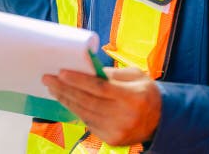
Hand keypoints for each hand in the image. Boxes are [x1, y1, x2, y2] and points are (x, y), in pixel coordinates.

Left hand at [42, 67, 161, 145]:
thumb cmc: (144, 92)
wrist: (160, 119)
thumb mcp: (135, 76)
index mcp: (133, 97)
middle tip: (48, 78)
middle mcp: (125, 116)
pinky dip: (75, 110)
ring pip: (84, 113)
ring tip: (53, 88)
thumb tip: (85, 69)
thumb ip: (111, 73)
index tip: (61, 72)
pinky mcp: (111, 139)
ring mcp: (117, 130)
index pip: (99, 88)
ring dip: (66, 100)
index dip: (78, 80)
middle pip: (88, 101)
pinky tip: (66, 100)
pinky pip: (88, 122)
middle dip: (65, 89)